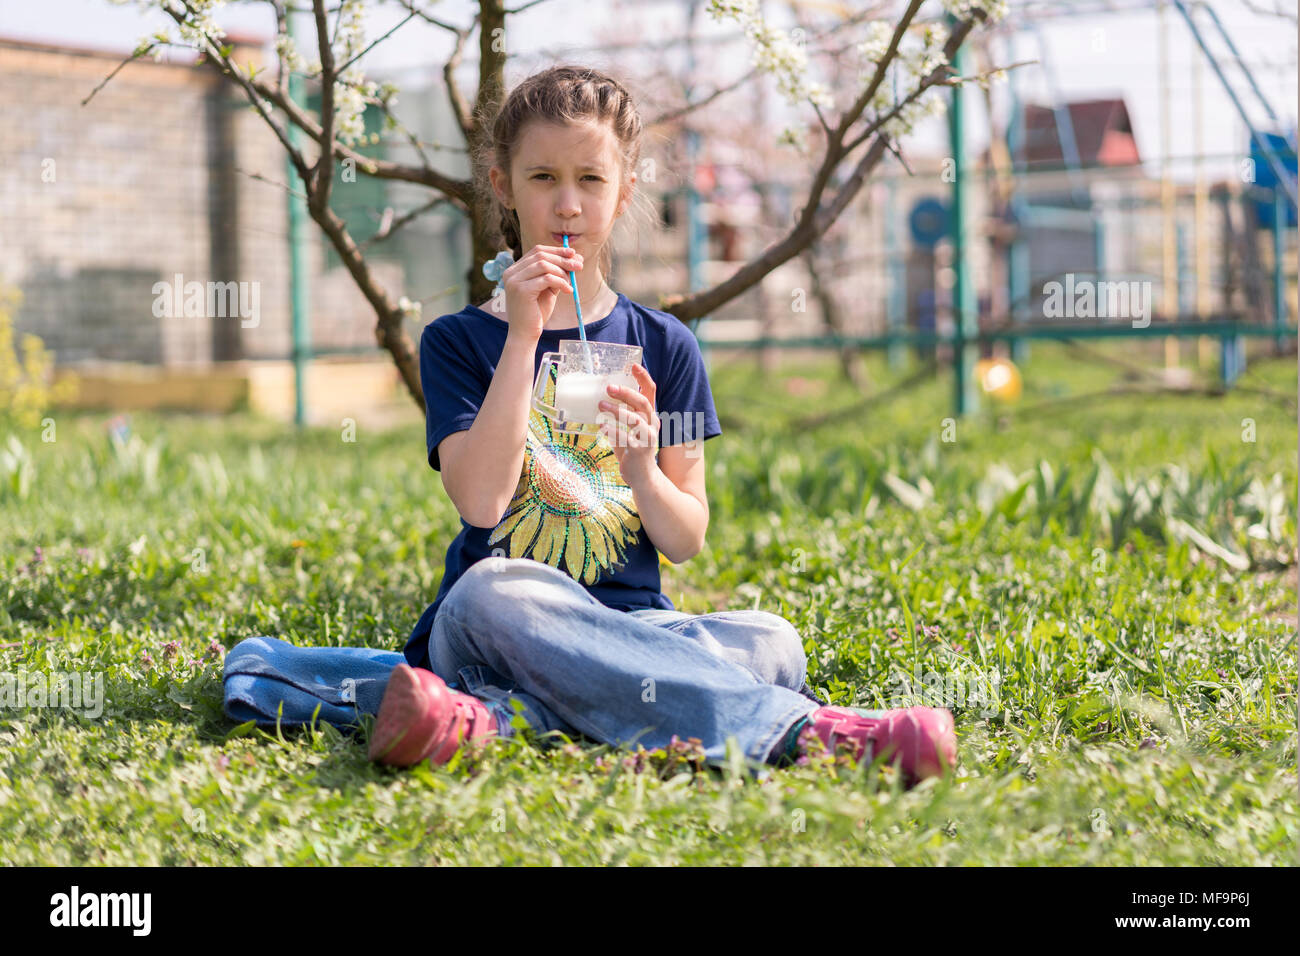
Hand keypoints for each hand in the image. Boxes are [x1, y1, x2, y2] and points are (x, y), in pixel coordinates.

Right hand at [498, 243, 582, 340]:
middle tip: (579, 266)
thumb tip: (576, 257)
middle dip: (562, 259)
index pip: (537, 251)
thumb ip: (558, 273)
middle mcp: (511, 273)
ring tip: (570, 283)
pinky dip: (561, 282)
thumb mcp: (549, 288)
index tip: (573, 254)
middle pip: (541, 255)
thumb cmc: (536, 312)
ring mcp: (514, 281)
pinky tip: (568, 290)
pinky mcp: (521, 290)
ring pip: (544, 265)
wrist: (525, 334)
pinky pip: (547, 279)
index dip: (556, 250)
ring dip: (562, 272)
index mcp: (515, 270)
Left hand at [597, 364, 659, 486]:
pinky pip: (625, 438)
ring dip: (617, 410)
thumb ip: (621, 415)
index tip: (632, 365)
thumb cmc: (632, 450)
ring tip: (600, 405)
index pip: (651, 392)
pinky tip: (602, 427)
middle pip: (643, 402)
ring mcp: (648, 438)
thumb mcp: (628, 429)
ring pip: (635, 419)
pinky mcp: (640, 451)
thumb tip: (600, 398)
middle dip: (626, 392)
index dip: (643, 377)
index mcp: (650, 416)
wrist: (642, 477)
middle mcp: (652, 424)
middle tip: (609, 387)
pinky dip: (613, 431)